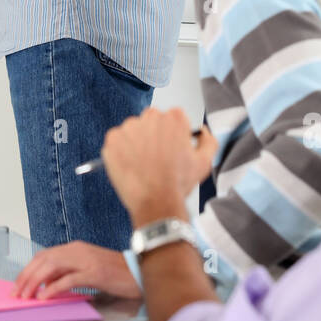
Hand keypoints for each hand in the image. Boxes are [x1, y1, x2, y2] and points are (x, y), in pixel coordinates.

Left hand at [14, 242, 142, 299]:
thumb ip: (66, 273)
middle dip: (26, 276)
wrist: (139, 273)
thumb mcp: (86, 270)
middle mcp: (78, 250)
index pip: (44, 255)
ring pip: (52, 266)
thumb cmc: (114, 274)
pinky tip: (45, 296)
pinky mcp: (95, 273)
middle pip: (44, 259)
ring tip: (27, 295)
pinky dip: (53, 288)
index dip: (28, 269)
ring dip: (35, 281)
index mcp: (75, 248)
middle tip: (17, 292)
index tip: (18, 283)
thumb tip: (45, 284)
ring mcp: (87, 260)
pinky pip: (68, 279)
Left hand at [101, 107, 217, 223]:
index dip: (174, 135)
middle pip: (152, 121)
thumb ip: (208, 140)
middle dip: (155, 136)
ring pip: (133, 130)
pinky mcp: (113, 139)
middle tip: (158, 158)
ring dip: (137, 142)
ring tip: (144, 164)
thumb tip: (202, 131)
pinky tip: (131, 166)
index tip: (171, 148)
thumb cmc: (178, 183)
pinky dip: (121, 151)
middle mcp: (151, 117)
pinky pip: (116, 141)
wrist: (155, 202)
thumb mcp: (205, 162)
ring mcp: (129, 127)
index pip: (173, 118)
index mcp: (174, 118)